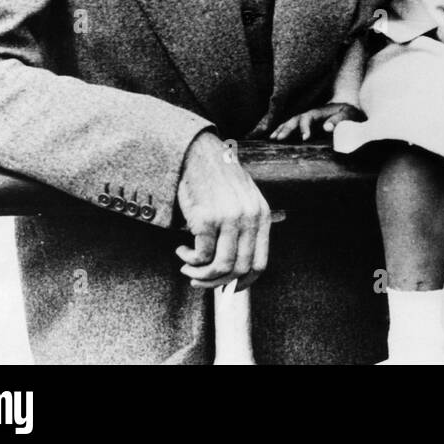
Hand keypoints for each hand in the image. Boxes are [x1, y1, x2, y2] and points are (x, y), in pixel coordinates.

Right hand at [175, 132, 270, 291]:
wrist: (198, 153)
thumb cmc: (217, 179)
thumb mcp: (243, 200)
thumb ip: (245, 228)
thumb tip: (235, 268)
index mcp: (262, 215)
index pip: (260, 263)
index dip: (245, 282)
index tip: (229, 289)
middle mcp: (250, 218)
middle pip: (239, 269)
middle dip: (217, 283)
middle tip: (199, 280)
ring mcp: (229, 218)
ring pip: (220, 267)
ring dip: (201, 275)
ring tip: (187, 268)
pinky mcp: (206, 218)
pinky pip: (200, 256)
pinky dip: (189, 260)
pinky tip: (181, 250)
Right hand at [269, 103, 363, 140]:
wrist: (350, 111)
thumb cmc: (349, 114)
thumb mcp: (348, 115)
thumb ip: (339, 120)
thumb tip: (327, 128)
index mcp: (320, 112)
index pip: (308, 117)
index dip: (305, 127)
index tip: (305, 138)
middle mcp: (310, 115)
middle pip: (295, 119)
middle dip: (287, 128)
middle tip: (279, 139)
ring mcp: (307, 120)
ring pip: (291, 122)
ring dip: (281, 129)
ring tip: (273, 138)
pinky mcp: (307, 126)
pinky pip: (292, 127)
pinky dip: (282, 130)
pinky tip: (274, 137)